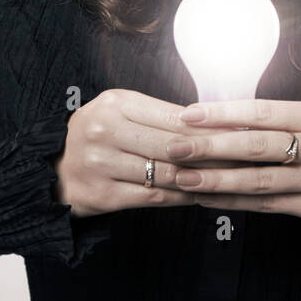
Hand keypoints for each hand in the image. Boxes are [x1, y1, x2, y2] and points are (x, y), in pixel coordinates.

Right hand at [50, 88, 253, 219]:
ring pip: (167, 173)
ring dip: (203, 179)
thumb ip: (162, 115)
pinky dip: (182, 197)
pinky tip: (202, 195)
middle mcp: (104, 130)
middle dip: (213, 155)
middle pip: (174, 146)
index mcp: (114, 103)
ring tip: (231, 180)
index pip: (175, 117)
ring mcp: (100, 164)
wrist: (53, 172)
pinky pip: (154, 197)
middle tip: (247, 161)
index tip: (242, 135)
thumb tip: (217, 121)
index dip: (212, 128)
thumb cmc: (100, 136)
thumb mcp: (123, 112)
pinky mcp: (101, 195)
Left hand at [167, 99, 300, 237]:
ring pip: (258, 180)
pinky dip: (235, 202)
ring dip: (215, 180)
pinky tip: (209, 201)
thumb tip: (230, 121)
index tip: (188, 114)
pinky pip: (268, 205)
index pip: (262, 111)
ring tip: (181, 177)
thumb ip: (287, 123)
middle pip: (256, 145)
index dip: (223, 113)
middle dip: (209, 146)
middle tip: (172, 146)